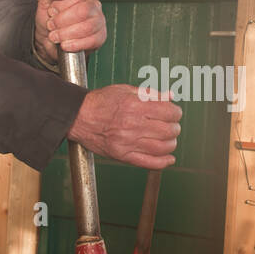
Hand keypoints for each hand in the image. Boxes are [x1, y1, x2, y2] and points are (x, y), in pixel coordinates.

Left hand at [34, 0, 104, 65]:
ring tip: (55, 36)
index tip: (51, 11)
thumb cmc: (49, 18)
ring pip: (87, 27)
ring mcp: (99, 21)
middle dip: (63, 21)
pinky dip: (75, 44)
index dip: (62, 5)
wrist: (48, 39)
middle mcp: (93, 5)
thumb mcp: (46, 1)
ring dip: (67, 34)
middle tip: (51, 26)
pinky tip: (65, 45)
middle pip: (83, 11)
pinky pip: (92, 41)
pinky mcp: (100, 37)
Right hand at [67, 85, 181, 169]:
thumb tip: (171, 96)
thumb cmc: (102, 101)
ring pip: (162, 147)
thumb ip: (150, 94)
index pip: (168, 112)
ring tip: (169, 139)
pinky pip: (149, 163)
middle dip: (175, 128)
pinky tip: (169, 158)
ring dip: (171, 143)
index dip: (176, 113)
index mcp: (135, 106)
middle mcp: (132, 125)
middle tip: (172, 126)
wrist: (79, 116)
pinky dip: (163, 162)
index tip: (174, 113)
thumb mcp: (126, 91)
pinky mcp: (122, 156)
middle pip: (168, 130)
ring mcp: (127, 142)